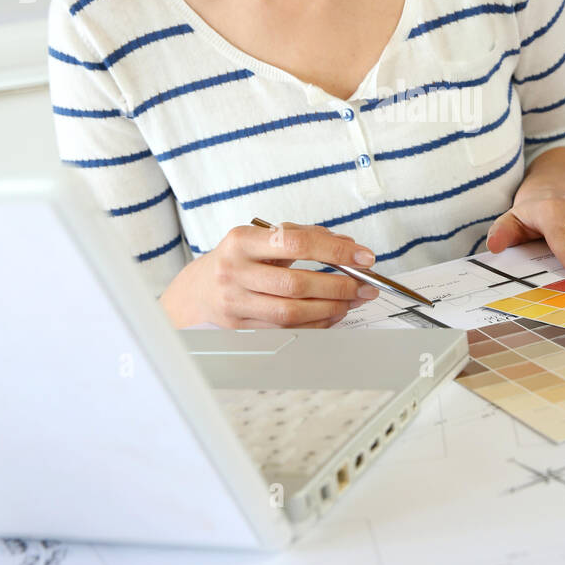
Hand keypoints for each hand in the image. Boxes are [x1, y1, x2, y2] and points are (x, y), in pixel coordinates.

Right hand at [160, 221, 379, 327]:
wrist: (199, 289)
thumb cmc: (238, 258)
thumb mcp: (262, 237)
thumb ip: (303, 236)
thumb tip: (347, 245)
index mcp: (241, 240)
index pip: (296, 243)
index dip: (335, 250)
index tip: (363, 257)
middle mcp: (234, 271)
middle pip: (296, 283)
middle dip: (339, 286)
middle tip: (364, 285)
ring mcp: (235, 302)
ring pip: (291, 312)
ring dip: (330, 308)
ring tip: (352, 300)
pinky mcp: (240, 327)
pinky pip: (286, 329)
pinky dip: (315, 323)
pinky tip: (332, 314)